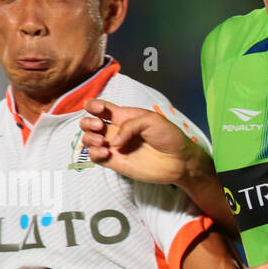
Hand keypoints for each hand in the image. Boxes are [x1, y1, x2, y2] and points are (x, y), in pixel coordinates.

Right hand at [79, 99, 209, 187]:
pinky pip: (95, 157)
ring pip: (89, 140)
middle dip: (88, 122)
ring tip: (102, 141)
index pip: (100, 108)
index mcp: (124, 117)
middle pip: (89, 123)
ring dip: (89, 138)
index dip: (93, 105)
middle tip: (100, 126)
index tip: (98, 109)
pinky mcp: (116, 163)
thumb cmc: (169, 137)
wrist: (179, 160)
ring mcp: (115, 147)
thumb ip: (129, 125)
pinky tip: (106, 152)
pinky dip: (94, 153)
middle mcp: (116, 131)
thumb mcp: (151, 120)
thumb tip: (113, 143)